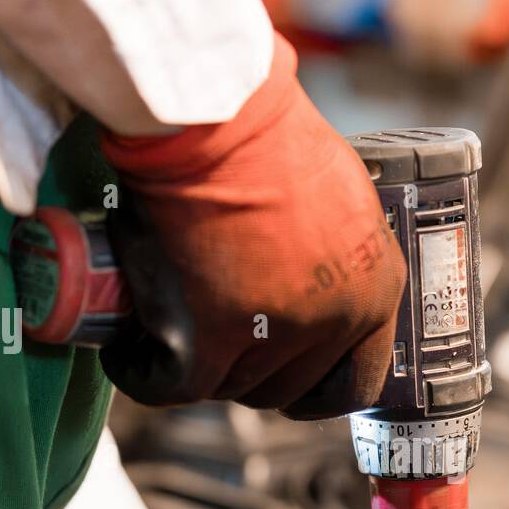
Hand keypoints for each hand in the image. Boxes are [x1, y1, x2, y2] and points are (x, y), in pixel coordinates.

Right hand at [100, 31, 405, 415]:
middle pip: (286, 390)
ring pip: (231, 389)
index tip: (290, 376)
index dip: (317, 387)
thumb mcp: (344, 202)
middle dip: (251, 374)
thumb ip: (338, 260)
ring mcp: (276, 333)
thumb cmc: (274, 138)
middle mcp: (334, 321)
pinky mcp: (211, 335)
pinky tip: (133, 356)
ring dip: (201, 370)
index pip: (357, 383)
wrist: (220, 118)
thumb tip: (313, 288)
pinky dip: (146, 376)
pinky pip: (174, 387)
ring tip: (173, 333)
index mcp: (375, 290)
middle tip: (218, 341)